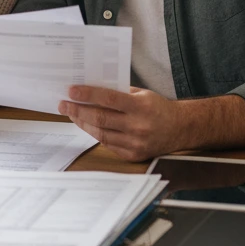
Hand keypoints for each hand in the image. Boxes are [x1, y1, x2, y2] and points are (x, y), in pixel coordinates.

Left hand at [59, 85, 181, 162]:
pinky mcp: (133, 155)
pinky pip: (108, 144)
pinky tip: (87, 125)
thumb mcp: (142, 94)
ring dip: (83, 123)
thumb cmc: (158, 108)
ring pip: (101, 133)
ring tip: (72, 114)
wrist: (181, 129)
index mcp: (141, 107)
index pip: (109, 99)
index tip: (71, 91)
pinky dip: (95, 133)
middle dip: (78, 110)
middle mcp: (138, 126)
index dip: (88, 95)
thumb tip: (91, 90)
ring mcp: (135, 143)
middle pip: (100, 118)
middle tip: (63, 104)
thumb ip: (119, 93)